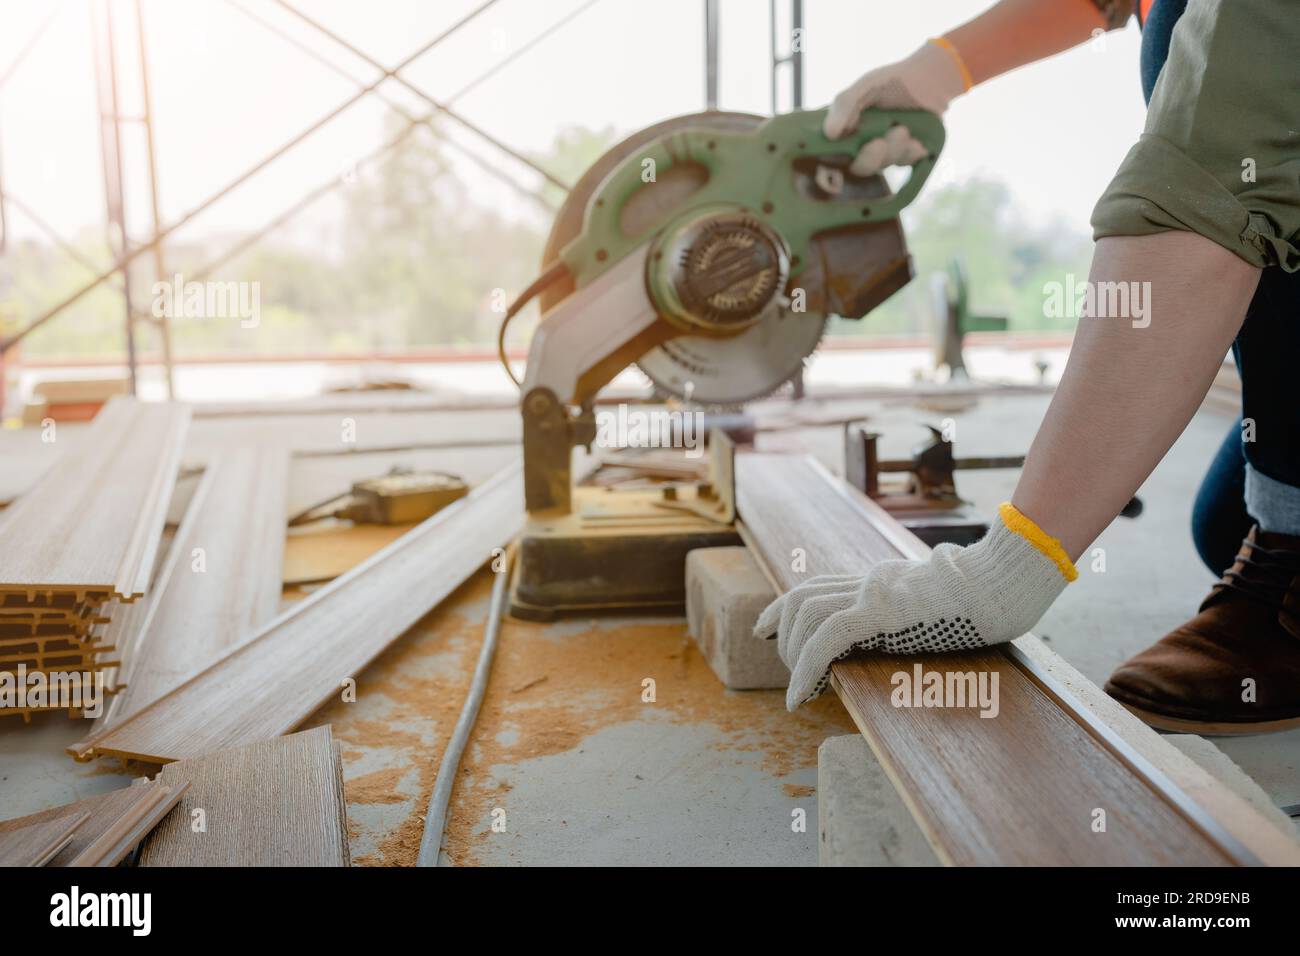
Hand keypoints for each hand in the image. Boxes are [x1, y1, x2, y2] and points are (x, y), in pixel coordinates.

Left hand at [754, 504, 1073, 709]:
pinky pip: (824, 638)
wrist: (1003, 584)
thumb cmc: (986, 599)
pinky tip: (799, 698)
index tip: (765, 629)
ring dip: (793, 657)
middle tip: (789, 672)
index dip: (783, 608)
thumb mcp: (939, 604)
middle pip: (802, 598)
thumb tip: (910, 628)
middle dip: (782, 634)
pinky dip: (804, 669)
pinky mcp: (880, 611)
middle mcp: (869, 582)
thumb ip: (913, 612)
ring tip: (801, 691)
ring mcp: (873, 593)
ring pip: (806, 616)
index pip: (817, 586)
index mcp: (880, 580)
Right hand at [824, 39, 968, 175]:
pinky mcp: (905, 154)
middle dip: (869, 158)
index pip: (832, 153)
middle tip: (880, 143)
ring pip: (884, 165)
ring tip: (904, 129)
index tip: (845, 149)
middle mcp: (862, 144)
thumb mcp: (866, 86)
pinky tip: (917, 140)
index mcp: (847, 129)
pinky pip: (905, 163)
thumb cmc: (893, 80)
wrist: (930, 78)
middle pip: (858, 167)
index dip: (835, 158)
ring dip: (894, 149)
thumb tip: (829, 134)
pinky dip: (911, 152)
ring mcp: (885, 152)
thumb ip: (845, 104)